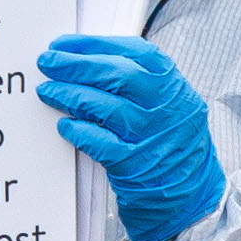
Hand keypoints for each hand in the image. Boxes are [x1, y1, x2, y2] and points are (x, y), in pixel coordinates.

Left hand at [36, 35, 224, 240]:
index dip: (96, 44)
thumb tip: (86, 61)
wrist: (192, 197)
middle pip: (118, 75)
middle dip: (77, 65)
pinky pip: (102, 144)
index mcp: (175, 88)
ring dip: (70, 95)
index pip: (136, 53)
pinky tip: (65, 125)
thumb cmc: (171, 146)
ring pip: (107, 108)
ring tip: (48, 90)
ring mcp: (153, 138)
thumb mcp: (169, 107)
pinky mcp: (136, 167)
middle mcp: (168, 109)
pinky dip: (79, 131)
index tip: (65, 44)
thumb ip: (138, 84)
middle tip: (48, 61)